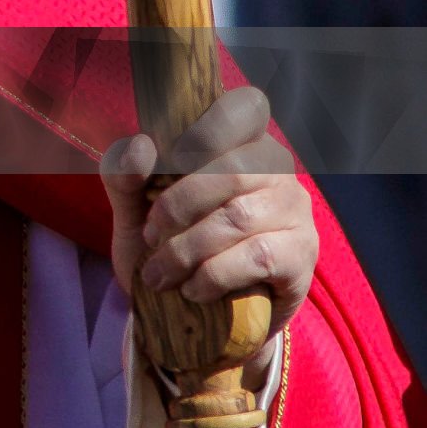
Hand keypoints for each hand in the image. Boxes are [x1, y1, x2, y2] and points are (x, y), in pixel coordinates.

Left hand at [102, 85, 317, 348]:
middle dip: (178, 206)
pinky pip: (257, 257)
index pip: (244, 108)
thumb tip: (142, 145)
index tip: (166, 164)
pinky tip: (193, 290)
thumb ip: (125, 174)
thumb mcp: (134, 210)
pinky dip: (214, 275)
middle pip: (232, 169)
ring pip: (238, 218)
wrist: (199, 319)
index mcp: (241, 141)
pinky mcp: (302, 255)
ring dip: (188, 249)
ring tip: (160, 273)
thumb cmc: (169, 246)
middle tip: (150, 235)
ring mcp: (295, 211)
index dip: (206, 131)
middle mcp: (277, 168)